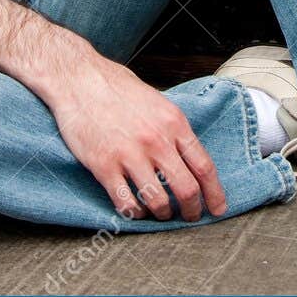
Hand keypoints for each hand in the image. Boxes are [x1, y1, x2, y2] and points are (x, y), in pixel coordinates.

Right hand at [46, 49, 227, 221]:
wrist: (78, 79)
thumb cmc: (117, 88)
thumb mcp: (158, 101)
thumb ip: (174, 129)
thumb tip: (188, 157)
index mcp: (174, 122)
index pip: (204, 166)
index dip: (215, 193)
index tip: (218, 208)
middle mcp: (156, 140)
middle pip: (186, 189)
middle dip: (192, 210)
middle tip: (191, 217)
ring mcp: (129, 154)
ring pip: (158, 201)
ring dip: (163, 214)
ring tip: (161, 213)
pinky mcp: (104, 166)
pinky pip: (126, 202)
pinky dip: (135, 213)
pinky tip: (136, 209)